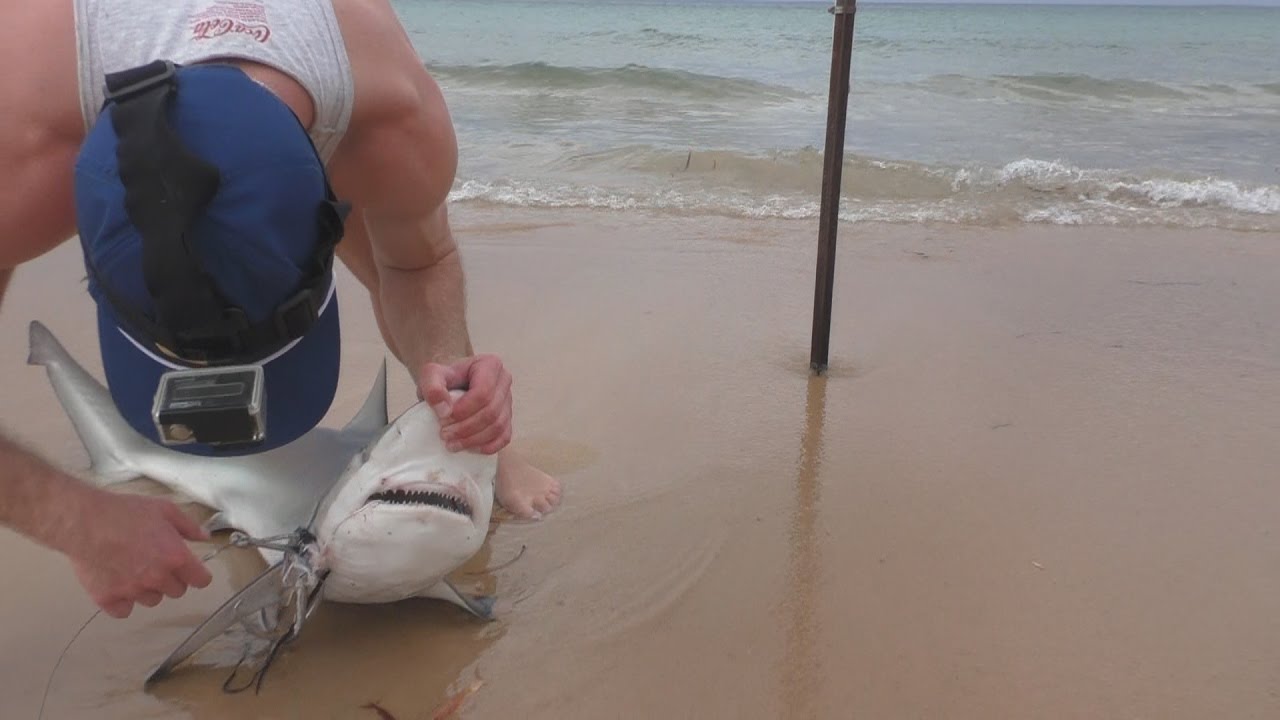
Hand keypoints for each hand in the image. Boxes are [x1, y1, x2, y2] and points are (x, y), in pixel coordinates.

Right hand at [65, 488, 212, 617]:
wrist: (85, 521)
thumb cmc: (126, 511)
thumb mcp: (164, 509)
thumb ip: (188, 526)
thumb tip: (205, 537)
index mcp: (175, 557)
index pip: (201, 581)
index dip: (198, 575)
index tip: (192, 570)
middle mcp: (157, 578)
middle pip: (177, 591)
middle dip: (172, 579)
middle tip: (157, 563)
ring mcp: (132, 591)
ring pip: (152, 600)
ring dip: (148, 589)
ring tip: (135, 570)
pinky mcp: (108, 599)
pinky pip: (124, 610)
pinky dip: (123, 602)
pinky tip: (117, 585)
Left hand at [417, 354, 512, 454]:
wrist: (450, 385)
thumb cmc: (444, 379)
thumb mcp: (431, 375)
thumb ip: (433, 387)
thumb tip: (444, 410)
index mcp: (490, 365)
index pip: (483, 392)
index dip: (463, 410)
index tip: (443, 418)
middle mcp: (504, 381)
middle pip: (491, 411)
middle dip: (466, 428)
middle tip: (444, 435)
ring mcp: (508, 401)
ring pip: (498, 426)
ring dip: (474, 439)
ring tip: (452, 443)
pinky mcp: (508, 419)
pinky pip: (505, 437)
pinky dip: (488, 446)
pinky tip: (471, 448)